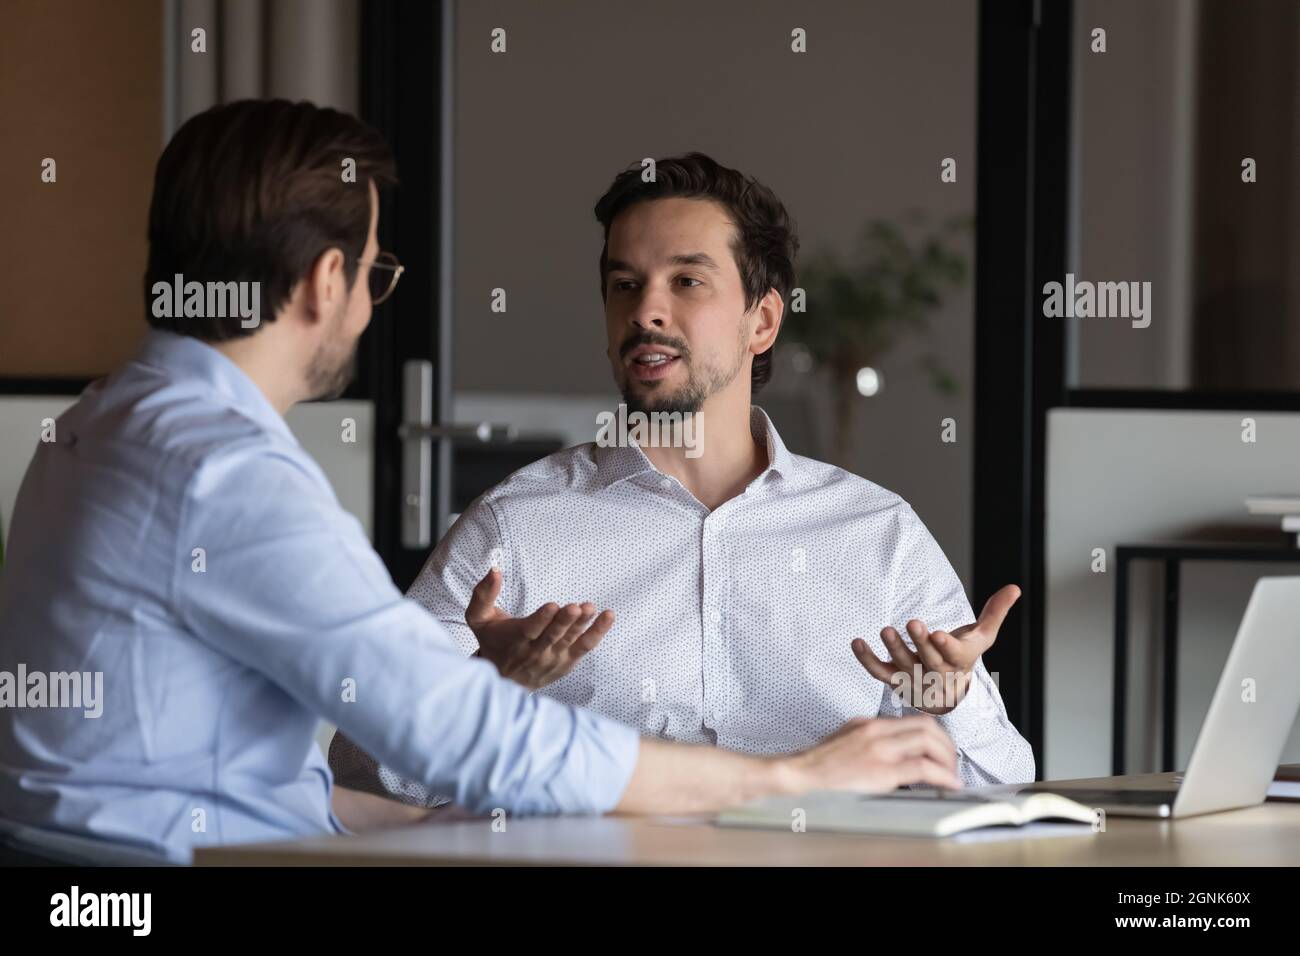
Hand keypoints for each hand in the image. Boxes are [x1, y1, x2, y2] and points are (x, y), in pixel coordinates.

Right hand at [465, 568, 614, 690]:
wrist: (505, 679)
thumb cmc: (492, 641)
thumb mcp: (478, 618)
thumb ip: (483, 594)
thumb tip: (494, 570)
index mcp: (514, 640)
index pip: (530, 630)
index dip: (542, 619)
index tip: (552, 605)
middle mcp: (535, 652)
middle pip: (553, 636)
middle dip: (564, 622)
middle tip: (576, 607)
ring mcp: (554, 658)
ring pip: (570, 641)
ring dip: (582, 625)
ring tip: (591, 608)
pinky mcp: (568, 661)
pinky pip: (585, 647)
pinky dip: (598, 632)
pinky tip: (608, 616)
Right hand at [781, 715, 961, 792]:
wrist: (799, 775)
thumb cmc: (819, 765)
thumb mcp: (846, 741)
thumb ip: (870, 741)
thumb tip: (894, 753)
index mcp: (869, 724)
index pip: (914, 720)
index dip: (937, 735)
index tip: (943, 750)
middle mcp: (876, 731)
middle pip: (927, 727)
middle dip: (947, 745)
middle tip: (952, 762)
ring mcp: (879, 750)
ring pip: (929, 742)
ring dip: (948, 760)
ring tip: (952, 775)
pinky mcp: (881, 771)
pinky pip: (923, 769)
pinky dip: (943, 776)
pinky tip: (948, 784)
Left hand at [851, 584, 1020, 714]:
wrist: (945, 695)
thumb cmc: (963, 657)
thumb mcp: (982, 637)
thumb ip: (996, 612)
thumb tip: (1015, 587)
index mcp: (959, 662)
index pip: (955, 655)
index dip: (947, 647)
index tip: (940, 635)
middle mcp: (936, 673)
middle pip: (928, 659)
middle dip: (920, 642)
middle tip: (912, 623)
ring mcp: (913, 678)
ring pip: (903, 665)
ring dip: (893, 648)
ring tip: (886, 630)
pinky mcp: (894, 680)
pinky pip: (878, 672)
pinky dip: (866, 659)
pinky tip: (857, 642)